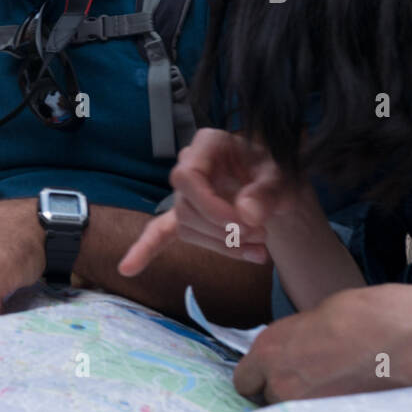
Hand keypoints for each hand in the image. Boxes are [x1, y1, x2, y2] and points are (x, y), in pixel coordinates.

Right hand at [117, 128, 310, 276]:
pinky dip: (146, 249)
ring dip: (222, 246)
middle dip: (223, 231)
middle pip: (187, 207)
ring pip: (187, 228)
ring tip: (259, 250)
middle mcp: (190, 164)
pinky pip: (161, 232)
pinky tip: (128, 267)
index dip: (210, 206)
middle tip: (261, 236)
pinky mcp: (186, 215)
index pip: (188, 176)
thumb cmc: (278, 173)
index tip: (242, 224)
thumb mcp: (283, 177)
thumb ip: (268, 193)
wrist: (280, 185)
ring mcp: (185, 193)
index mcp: (208, 144)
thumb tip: (248, 215)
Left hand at [233, 285, 411, 402]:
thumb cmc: (377, 313)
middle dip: (284, 390)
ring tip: (343, 386)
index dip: (263, 375)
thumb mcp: (326, 312)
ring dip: (308, 404)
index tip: (281, 372)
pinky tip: (354, 397)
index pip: (245, 377)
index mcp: (271, 346)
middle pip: (267, 399)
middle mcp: (279, 382)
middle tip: (317, 378)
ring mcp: (305, 409)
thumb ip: (299, 337)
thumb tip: (296, 349)